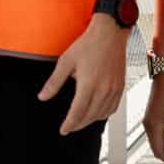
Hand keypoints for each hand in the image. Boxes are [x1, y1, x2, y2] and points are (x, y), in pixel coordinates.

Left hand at [41, 16, 128, 135]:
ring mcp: (114, 89)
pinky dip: (103, 114)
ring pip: (102, 114)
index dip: (69, 125)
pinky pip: (113, 108)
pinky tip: (97, 113)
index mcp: (89, 84)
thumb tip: (43, 96)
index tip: (63, 130)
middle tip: (69, 128)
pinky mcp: (120, 86)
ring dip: (90, 121)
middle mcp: (103, 89)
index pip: (78, 113)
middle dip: (78, 125)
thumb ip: (54, 82)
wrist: (110, 33)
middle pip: (89, 117)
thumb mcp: (66, 61)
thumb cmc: (89, 44)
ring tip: (81, 121)